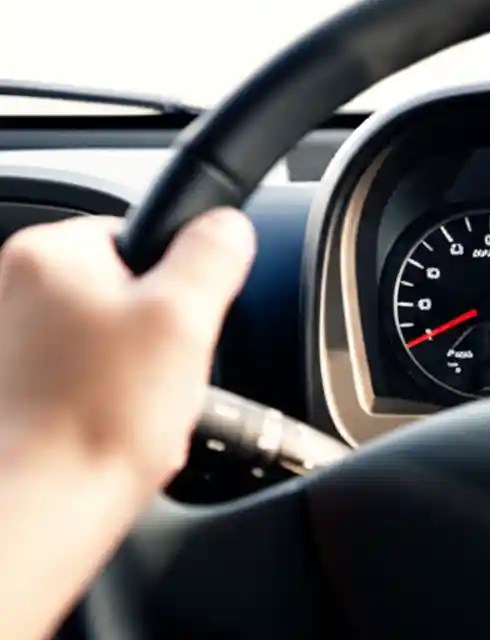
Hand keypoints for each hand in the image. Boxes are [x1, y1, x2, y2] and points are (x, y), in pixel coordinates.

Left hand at [0, 210, 254, 487]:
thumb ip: (213, 254)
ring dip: (131, 371)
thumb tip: (225, 226)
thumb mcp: (185, 317)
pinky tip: (109, 425)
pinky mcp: (13, 388)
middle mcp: (12, 290)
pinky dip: (102, 399)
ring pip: (104, 340)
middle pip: (123, 291)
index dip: (178, 284)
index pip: (138, 237)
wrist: (39, 507)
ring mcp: (9, 343)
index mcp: (47, 255)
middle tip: (159, 374)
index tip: (179, 327)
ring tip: (131, 406)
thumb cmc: (96, 420)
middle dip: (155, 335)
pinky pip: (80, 378)